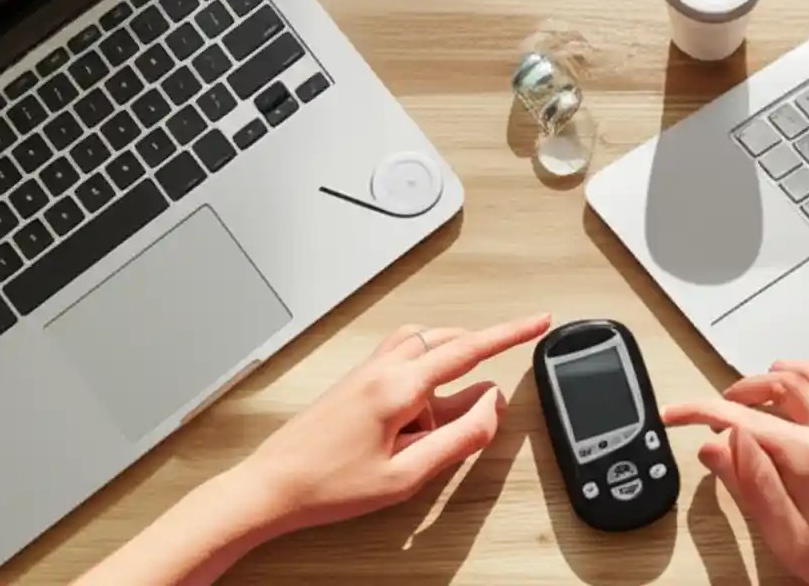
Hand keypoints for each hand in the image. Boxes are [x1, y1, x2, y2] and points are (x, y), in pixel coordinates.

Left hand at [234, 312, 550, 533]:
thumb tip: (490, 410)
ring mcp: (365, 373)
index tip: (537, 322)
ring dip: (448, 363)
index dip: (510, 334)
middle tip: (497, 378)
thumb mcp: (406, 475)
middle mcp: (381, 370)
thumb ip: (457, 440)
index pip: (468, 350)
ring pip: (423, 346)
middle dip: (479, 350)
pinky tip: (421, 413)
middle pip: (446, 340)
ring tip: (454, 409)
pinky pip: (401, 361)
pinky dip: (424, 375)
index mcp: (398, 387)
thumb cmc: (328, 486)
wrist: (271, 487)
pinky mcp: (355, 383)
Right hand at [664, 362, 808, 585]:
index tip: (674, 414)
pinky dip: (799, 381)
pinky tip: (783, 399)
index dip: (700, 411)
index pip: (743, 419)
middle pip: (776, 384)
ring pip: (805, 377)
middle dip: (734, 393)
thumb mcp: (785, 537)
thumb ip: (751, 485)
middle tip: (709, 417)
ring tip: (742, 401)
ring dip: (766, 379)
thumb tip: (720, 443)